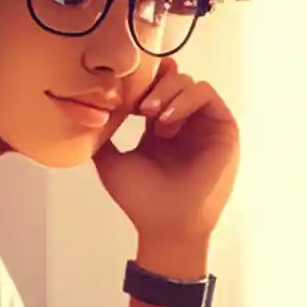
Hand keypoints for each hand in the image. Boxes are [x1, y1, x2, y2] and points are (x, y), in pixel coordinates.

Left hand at [92, 58, 239, 247]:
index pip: (156, 88)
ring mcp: (205, 124)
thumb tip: (83, 112)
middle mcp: (185, 122)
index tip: (124, 86)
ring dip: (168, 92)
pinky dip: (185, 99)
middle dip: (153, 86)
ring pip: (190, 83)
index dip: (143, 79)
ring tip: (150, 115)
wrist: (166, 226)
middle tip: (136, 107)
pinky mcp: (224, 128)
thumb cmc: (142, 201)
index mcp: (160, 127)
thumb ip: (100, 137)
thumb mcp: (111, 162)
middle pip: (173, 80)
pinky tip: (166, 119)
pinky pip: (206, 95)